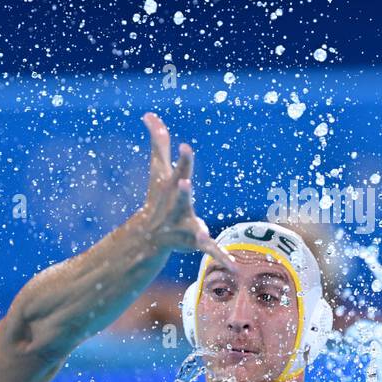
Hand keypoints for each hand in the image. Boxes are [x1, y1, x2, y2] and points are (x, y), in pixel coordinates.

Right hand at [138, 112, 236, 271]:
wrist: (149, 235)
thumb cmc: (158, 197)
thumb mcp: (159, 170)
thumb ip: (158, 142)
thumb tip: (149, 114)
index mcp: (173, 188)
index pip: (179, 170)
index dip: (183, 159)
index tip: (186, 146)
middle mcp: (177, 207)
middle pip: (181, 196)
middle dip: (182, 190)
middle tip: (183, 182)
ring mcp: (185, 225)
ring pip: (192, 227)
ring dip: (197, 229)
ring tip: (202, 230)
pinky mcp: (195, 242)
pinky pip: (210, 250)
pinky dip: (220, 258)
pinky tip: (233, 267)